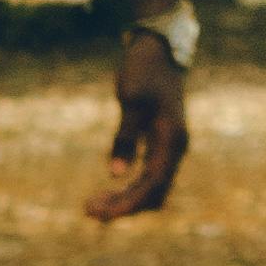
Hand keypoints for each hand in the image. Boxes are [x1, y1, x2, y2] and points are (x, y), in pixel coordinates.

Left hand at [85, 31, 188, 224]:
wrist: (158, 51)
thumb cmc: (143, 71)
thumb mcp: (130, 101)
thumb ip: (125, 138)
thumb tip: (115, 175)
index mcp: (172, 141)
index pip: (152, 186)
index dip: (128, 204)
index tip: (101, 214)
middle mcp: (176, 149)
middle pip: (154, 194)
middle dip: (123, 206)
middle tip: (89, 211)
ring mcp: (170, 148)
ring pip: (152, 188)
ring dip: (126, 199)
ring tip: (93, 204)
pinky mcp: (162, 144)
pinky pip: (150, 176)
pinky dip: (130, 187)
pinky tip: (110, 189)